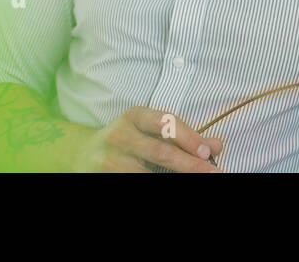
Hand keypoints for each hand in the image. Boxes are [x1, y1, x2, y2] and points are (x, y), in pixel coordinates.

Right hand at [71, 106, 224, 172]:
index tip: (206, 151)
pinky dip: (156, 181)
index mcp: (135, 116)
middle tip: (211, 172)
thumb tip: (216, 145)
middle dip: (188, 164)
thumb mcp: (150, 130)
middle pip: (159, 151)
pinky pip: (137, 181)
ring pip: (147, 173)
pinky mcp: (107, 177)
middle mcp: (121, 135)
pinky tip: (172, 181)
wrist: (82, 153)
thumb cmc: (126, 139)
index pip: (164, 122)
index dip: (187, 136)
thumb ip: (183, 136)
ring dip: (175, 177)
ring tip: (196, 178)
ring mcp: (112, 159)